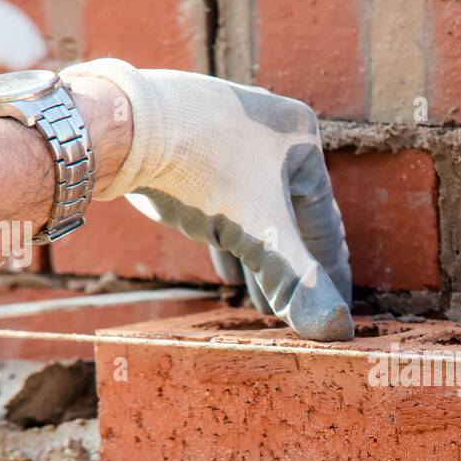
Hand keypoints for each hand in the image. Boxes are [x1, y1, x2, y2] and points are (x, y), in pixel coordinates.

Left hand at [61, 59, 352, 340]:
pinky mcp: (192, 150)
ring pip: (254, 216)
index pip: (326, 225)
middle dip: (289, 273)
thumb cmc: (202, 171)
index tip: (337, 313)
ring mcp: (229, 139)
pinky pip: (222, 207)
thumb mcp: (261, 234)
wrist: (123, 129)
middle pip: (290, 221)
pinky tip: (225, 276)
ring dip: (258, 264)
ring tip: (262, 306)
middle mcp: (271, 134)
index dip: (330, 276)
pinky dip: (228, 243)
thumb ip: (300, 284)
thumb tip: (337, 331)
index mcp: (302, 141)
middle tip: (294, 317)